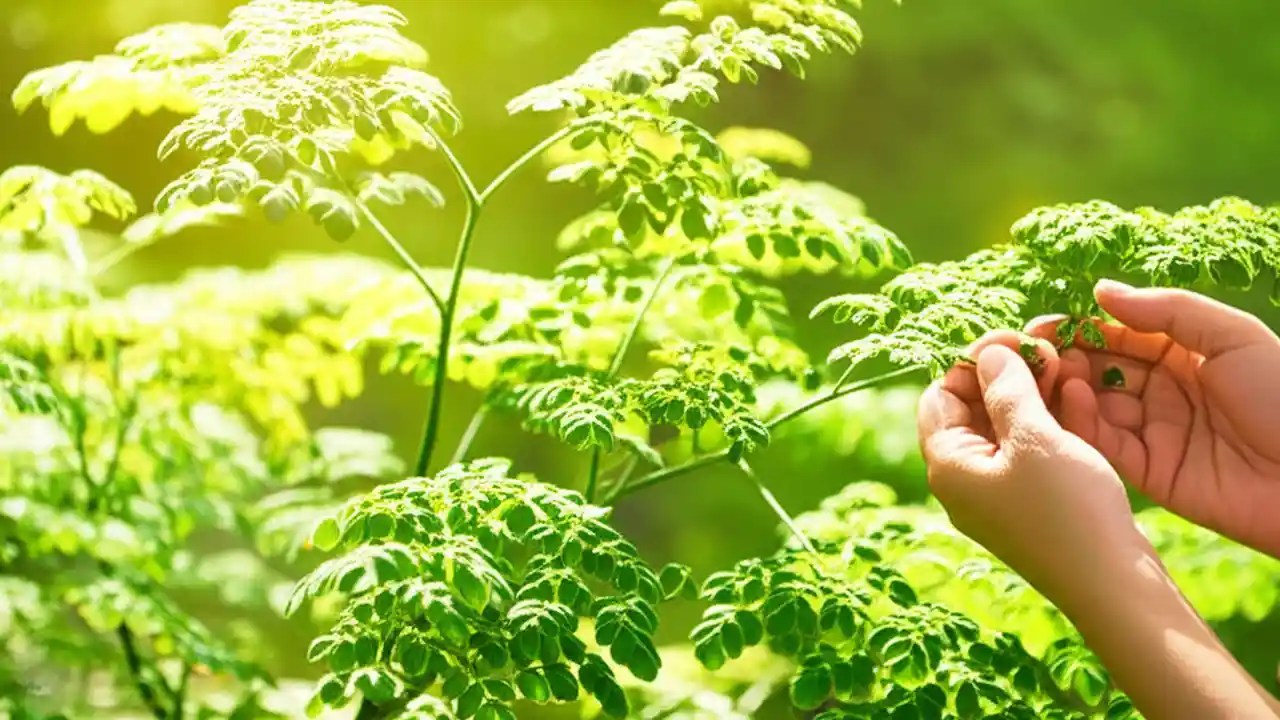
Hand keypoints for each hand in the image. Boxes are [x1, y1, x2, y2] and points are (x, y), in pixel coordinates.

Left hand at [917, 333, 1149, 606]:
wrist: (1114, 584)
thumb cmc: (1068, 509)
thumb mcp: (1034, 437)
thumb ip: (1005, 389)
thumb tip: (986, 352)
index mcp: (947, 465)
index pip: (939, 395)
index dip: (971, 363)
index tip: (1012, 340)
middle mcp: (963, 480)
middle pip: (970, 409)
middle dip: (1004, 375)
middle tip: (1044, 351)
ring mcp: (996, 493)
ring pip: (1003, 426)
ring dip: (1029, 393)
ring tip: (1063, 366)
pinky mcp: (1029, 502)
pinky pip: (1028, 449)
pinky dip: (1046, 421)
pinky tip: (1076, 398)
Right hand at [1028, 281, 1279, 556]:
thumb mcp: (1232, 335)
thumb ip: (1166, 310)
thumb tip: (1100, 290)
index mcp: (1182, 356)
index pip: (1117, 337)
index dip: (1080, 329)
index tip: (1042, 324)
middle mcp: (1162, 393)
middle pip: (1098, 372)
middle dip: (1064, 359)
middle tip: (1034, 351)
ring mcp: (1155, 434)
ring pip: (1094, 408)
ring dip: (1068, 388)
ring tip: (1052, 371)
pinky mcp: (1151, 473)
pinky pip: (1106, 444)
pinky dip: (1083, 422)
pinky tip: (1075, 396)